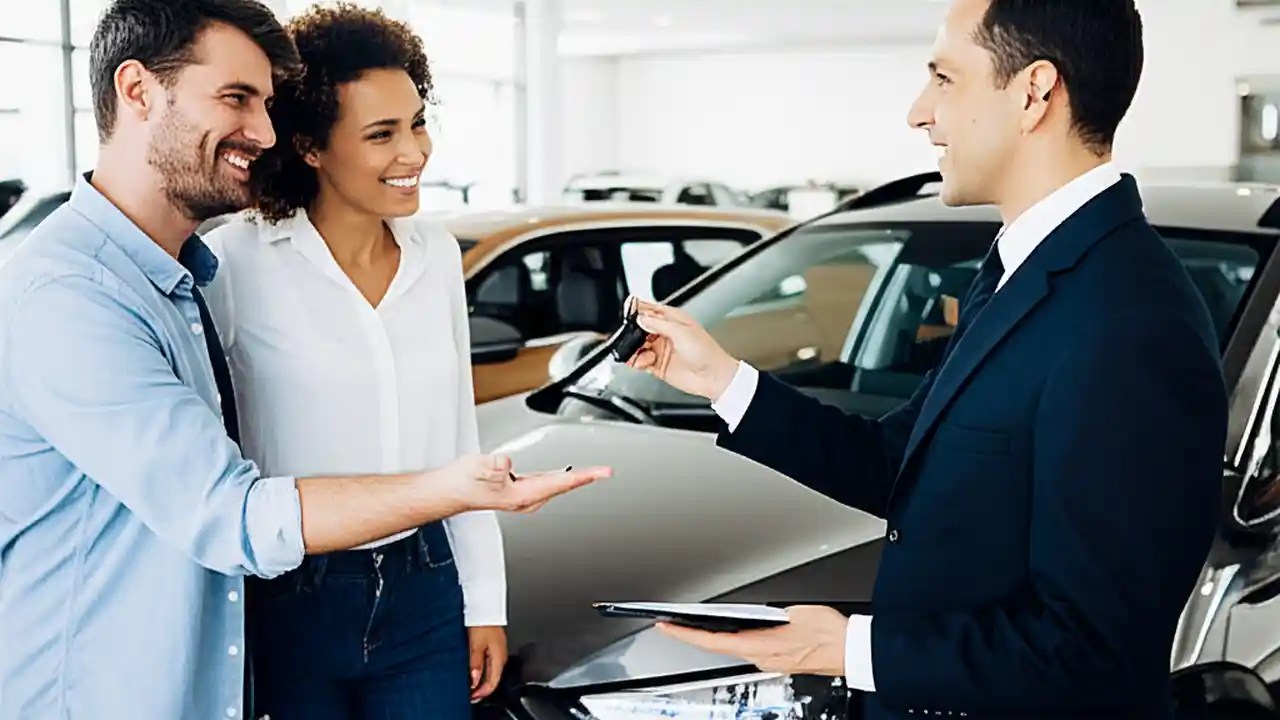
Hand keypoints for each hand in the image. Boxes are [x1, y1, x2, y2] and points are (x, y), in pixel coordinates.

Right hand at [432, 455, 610, 513]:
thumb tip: (507, 465)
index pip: (560, 483)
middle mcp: (527, 499)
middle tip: (605, 472)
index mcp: (522, 495)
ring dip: (573, 480)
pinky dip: (559, 478)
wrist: (451, 489)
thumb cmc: (464, 481)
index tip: (602, 474)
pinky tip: (564, 475)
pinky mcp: (520, 490)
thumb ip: (495, 466)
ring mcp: (524, 496)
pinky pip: (547, 483)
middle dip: (584, 478)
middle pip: (563, 486)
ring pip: (555, 486)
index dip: (583, 477)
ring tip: (592, 473)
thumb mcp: (479, 467)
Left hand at [468, 626, 507, 702]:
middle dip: (482, 689)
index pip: (493, 682)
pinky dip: (482, 672)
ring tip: (471, 686)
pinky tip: (475, 672)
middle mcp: (500, 656)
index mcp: (499, 658)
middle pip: (493, 679)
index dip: (482, 693)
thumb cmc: (482, 623)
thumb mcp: (476, 645)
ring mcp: (498, 652)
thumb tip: (474, 680)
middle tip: (470, 695)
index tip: (472, 697)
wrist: (485, 608)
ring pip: (491, 672)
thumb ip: (476, 663)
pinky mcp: (493, 647)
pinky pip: (489, 665)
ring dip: (481, 681)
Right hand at [625, 298, 738, 400]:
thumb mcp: (682, 332)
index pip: (650, 310)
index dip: (637, 309)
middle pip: (640, 328)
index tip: (627, 310)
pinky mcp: (658, 365)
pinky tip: (642, 361)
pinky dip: (637, 361)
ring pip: (638, 345)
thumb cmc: (707, 352)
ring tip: (637, 351)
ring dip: (634, 348)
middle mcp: (666, 334)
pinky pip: (640, 361)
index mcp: (673, 320)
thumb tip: (641, 318)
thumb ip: (659, 324)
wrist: (714, 377)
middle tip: (627, 336)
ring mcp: (661, 349)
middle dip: (632, 331)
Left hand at [656, 606, 848, 675]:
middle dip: (694, 635)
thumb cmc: (830, 633)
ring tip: (696, 624)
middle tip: (673, 624)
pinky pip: (749, 649)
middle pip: (718, 646)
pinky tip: (730, 631)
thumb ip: (770, 611)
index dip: (684, 634)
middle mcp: (762, 657)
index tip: (666, 627)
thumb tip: (761, 610)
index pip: (711, 641)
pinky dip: (734, 639)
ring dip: (715, 637)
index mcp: (760, 645)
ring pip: (733, 647)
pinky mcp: (780, 661)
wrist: (851, 650)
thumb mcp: (794, 610)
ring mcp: (770, 661)